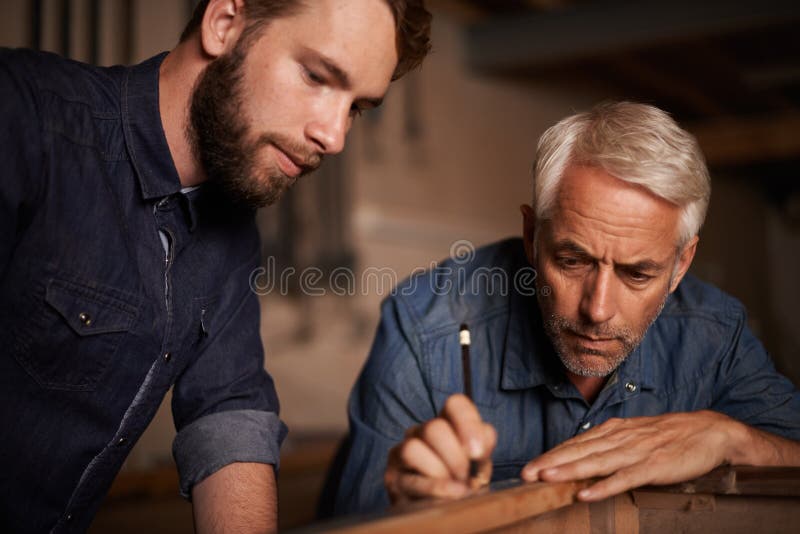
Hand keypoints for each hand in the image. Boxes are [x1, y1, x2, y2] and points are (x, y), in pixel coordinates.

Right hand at [384, 394, 496, 503]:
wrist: (443, 514)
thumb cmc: (464, 484)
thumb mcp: (479, 464)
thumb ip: (483, 448)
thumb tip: (478, 448)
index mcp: (446, 423)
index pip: (455, 404)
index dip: (468, 424)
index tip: (477, 453)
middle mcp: (421, 432)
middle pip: (433, 428)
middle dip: (456, 458)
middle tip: (466, 478)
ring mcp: (401, 452)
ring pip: (413, 448)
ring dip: (440, 473)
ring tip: (455, 490)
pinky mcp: (392, 477)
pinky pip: (410, 479)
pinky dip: (434, 489)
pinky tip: (449, 497)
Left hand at [521, 410, 745, 500]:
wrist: (710, 431)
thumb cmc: (670, 436)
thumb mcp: (634, 436)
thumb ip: (610, 445)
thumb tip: (584, 458)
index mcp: (614, 430)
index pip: (576, 443)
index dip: (552, 455)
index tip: (530, 467)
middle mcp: (620, 438)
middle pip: (579, 451)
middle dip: (550, 462)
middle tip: (526, 474)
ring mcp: (636, 452)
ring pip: (596, 462)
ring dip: (569, 471)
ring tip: (546, 479)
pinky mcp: (653, 466)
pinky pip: (624, 478)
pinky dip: (604, 487)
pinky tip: (586, 494)